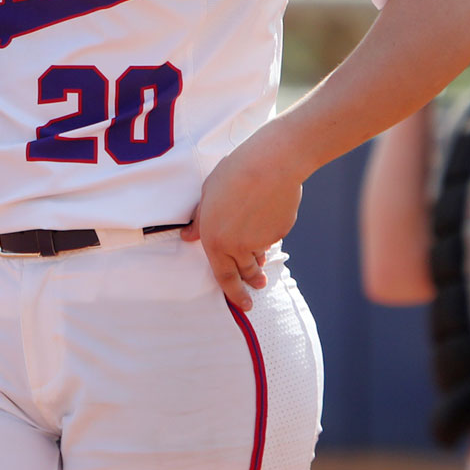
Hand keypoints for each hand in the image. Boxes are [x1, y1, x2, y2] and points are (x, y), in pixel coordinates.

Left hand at [183, 132, 303, 310]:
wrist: (270, 165)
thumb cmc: (234, 174)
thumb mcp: (208, 194)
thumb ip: (199, 221)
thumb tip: (189, 237)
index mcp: (215, 240)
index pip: (223, 277)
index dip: (234, 294)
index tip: (244, 304)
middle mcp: (238, 246)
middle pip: (245, 272)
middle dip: (251, 281)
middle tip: (256, 285)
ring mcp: (262, 241)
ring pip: (259, 255)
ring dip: (259, 260)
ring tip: (261, 260)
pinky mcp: (280, 232)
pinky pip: (272, 239)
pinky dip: (269, 236)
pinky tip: (267, 218)